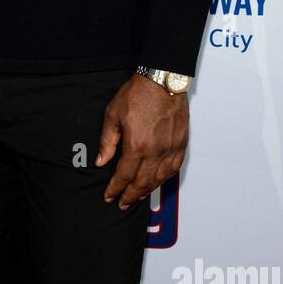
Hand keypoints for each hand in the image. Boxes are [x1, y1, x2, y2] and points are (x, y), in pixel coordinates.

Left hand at [95, 74, 188, 208]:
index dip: (115, 189)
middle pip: (142, 183)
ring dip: (148, 191)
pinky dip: (165, 179)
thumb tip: (101, 162)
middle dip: (130, 196)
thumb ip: (107, 142)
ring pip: (160, 179)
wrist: (163, 80)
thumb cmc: (137, 95)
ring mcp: (171, 149)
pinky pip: (174, 168)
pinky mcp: (181, 144)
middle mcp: (156, 152)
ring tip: (138, 196)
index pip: (124, 176)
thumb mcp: (113, 116)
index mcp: (137, 146)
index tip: (109, 196)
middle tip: (122, 203)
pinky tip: (158, 182)